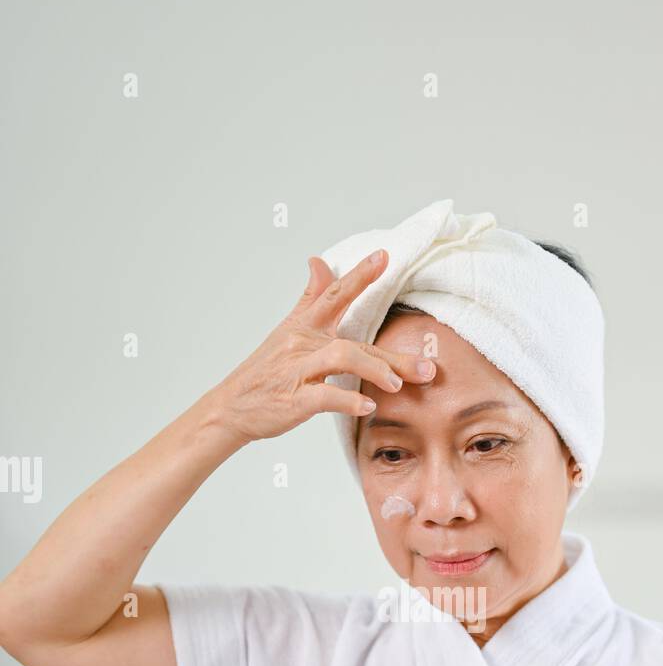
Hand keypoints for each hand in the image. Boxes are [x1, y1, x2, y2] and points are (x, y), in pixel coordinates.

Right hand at [207, 249, 435, 443]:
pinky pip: (325, 396)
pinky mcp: (293, 400)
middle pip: (352, 337)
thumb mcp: (287, 330)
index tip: (385, 257)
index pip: (334, 294)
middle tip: (427, 367)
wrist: (231, 407)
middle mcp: (302, 344)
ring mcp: (297, 371)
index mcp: (304, 326)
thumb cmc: (265, 372)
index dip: (360, 276)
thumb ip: (310, 298)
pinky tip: (368, 407)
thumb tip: (320, 261)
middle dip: (393, 353)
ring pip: (340, 358)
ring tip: (396, 386)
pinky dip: (348, 401)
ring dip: (374, 370)